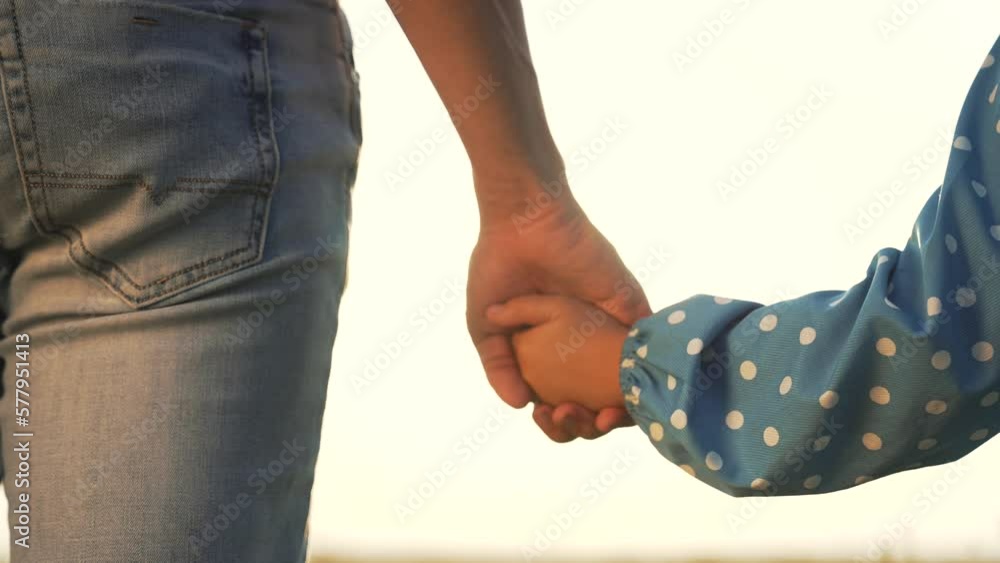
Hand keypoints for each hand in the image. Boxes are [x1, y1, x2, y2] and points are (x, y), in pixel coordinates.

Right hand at [466, 179, 650, 440]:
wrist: (521, 222)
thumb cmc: (498, 266)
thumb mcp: (486, 327)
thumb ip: (499, 367)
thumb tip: (520, 406)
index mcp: (552, 348)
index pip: (565, 397)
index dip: (559, 418)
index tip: (546, 416)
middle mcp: (584, 341)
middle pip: (599, 398)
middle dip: (589, 423)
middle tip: (567, 416)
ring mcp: (609, 326)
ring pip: (629, 382)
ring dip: (620, 410)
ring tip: (597, 418)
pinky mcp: (629, 305)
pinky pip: (648, 347)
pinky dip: (645, 377)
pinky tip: (627, 394)